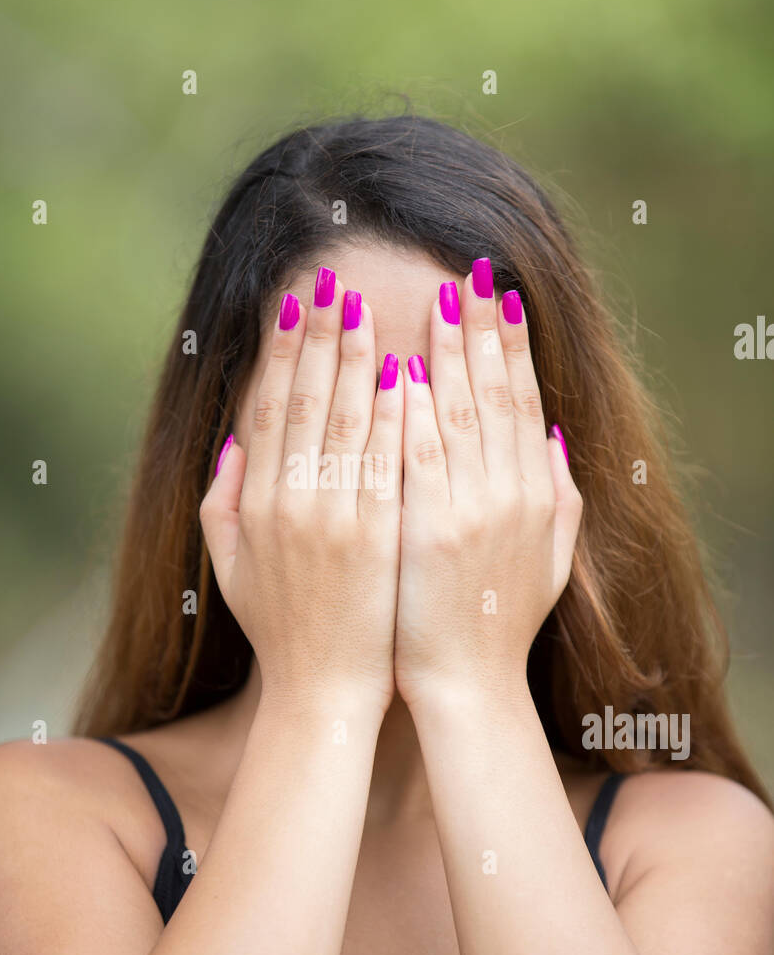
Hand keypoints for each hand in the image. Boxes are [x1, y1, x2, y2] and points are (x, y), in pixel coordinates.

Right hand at [200, 274, 402, 717]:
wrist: (324, 690)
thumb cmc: (281, 627)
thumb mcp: (230, 565)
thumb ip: (222, 501)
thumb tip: (235, 441)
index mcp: (254, 502)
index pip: (270, 408)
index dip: (281, 352)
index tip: (294, 306)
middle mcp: (289, 502)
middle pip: (306, 400)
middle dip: (320, 335)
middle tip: (333, 281)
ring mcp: (334, 517)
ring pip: (345, 419)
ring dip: (356, 358)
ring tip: (367, 307)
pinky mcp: (378, 536)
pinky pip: (386, 461)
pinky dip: (392, 415)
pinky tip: (403, 372)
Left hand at [394, 264, 582, 709]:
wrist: (464, 683)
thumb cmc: (499, 621)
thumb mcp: (550, 558)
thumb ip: (560, 496)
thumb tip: (555, 436)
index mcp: (535, 494)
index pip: (521, 401)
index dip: (512, 345)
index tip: (500, 295)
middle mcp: (507, 494)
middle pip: (491, 393)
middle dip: (480, 328)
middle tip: (468, 271)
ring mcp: (466, 511)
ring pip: (453, 413)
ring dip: (442, 352)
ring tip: (431, 299)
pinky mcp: (423, 530)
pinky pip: (412, 455)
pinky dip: (406, 411)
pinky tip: (396, 367)